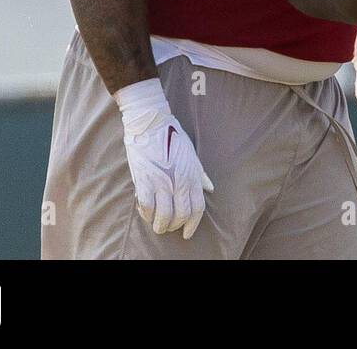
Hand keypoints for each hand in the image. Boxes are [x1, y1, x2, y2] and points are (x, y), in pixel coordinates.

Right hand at [115, 78, 214, 239]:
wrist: (151, 124)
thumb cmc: (172, 138)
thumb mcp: (192, 155)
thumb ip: (201, 174)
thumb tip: (210, 189)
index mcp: (193, 176)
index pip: (198, 207)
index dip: (193, 224)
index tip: (187, 233)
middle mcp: (179, 181)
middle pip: (182, 214)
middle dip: (175, 226)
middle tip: (169, 227)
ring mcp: (162, 182)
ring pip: (164, 215)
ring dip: (161, 225)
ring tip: (158, 225)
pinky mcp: (145, 181)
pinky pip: (147, 207)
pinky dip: (146, 214)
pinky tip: (146, 213)